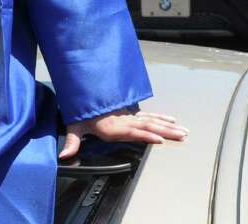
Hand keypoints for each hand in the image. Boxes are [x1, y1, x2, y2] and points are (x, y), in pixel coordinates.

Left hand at [59, 109, 186, 158]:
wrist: (83, 92)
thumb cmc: (80, 111)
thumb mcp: (74, 126)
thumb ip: (72, 142)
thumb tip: (64, 155)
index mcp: (112, 126)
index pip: (132, 131)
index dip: (146, 135)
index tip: (160, 139)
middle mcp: (123, 120)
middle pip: (148, 125)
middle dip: (166, 131)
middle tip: (182, 135)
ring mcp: (128, 116)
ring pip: (151, 120)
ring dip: (168, 126)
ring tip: (183, 131)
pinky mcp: (129, 114)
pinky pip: (148, 116)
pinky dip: (161, 117)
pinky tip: (172, 120)